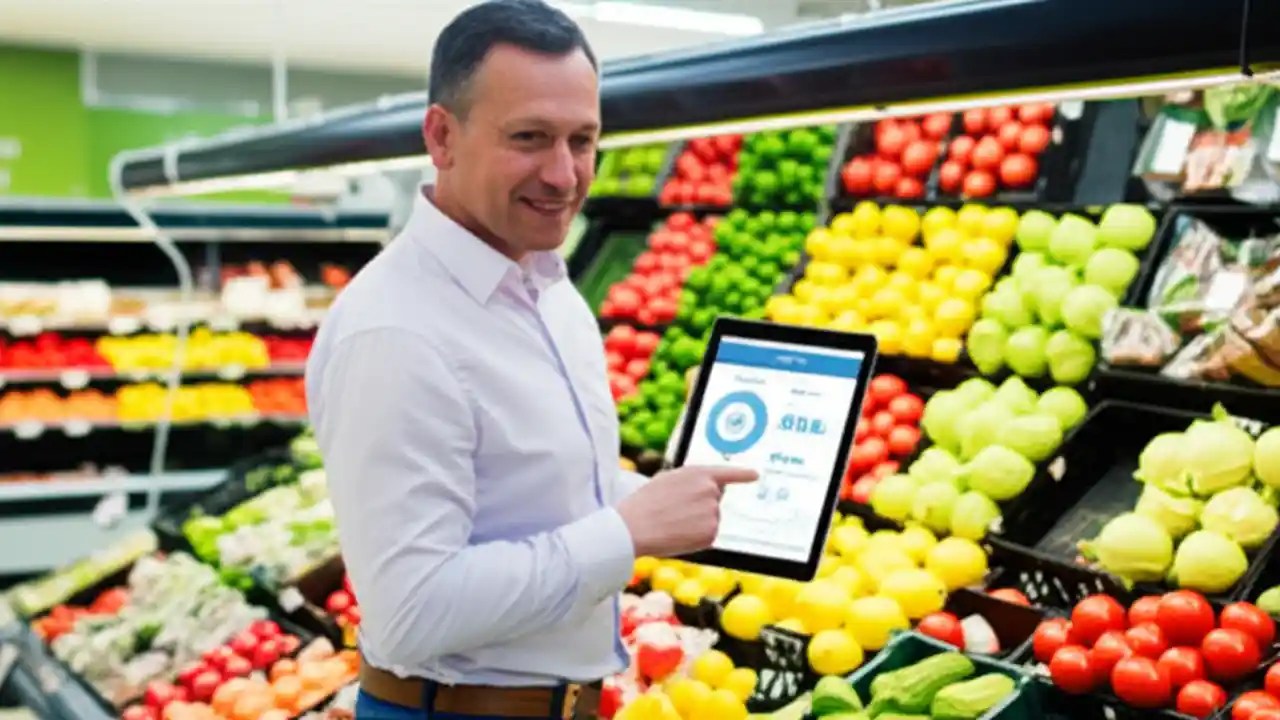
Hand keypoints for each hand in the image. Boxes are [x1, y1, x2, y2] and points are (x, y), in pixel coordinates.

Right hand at [616, 465, 757, 557]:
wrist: (636, 526)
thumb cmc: (645, 502)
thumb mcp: (667, 479)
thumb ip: (690, 481)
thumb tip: (705, 489)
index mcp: (699, 473)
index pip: (727, 473)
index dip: (742, 474)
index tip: (755, 475)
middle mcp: (710, 491)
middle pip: (715, 499)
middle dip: (702, 504)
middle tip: (677, 510)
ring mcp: (713, 512)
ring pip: (710, 518)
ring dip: (697, 521)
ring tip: (673, 522)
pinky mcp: (711, 533)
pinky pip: (707, 534)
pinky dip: (696, 537)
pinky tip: (678, 534)